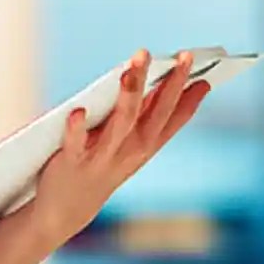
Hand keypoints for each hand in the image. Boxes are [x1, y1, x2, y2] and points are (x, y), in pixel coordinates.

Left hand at [33, 48, 210, 242]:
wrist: (68, 208)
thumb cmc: (100, 163)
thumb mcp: (128, 140)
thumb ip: (145, 112)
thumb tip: (168, 82)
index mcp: (146, 143)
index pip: (174, 115)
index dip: (187, 89)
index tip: (195, 61)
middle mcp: (131, 150)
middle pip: (154, 113)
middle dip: (169, 84)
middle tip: (183, 55)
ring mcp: (102, 157)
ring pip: (120, 123)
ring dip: (127, 95)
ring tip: (130, 69)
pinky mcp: (72, 162)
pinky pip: (76, 143)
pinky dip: (77, 128)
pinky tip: (78, 109)